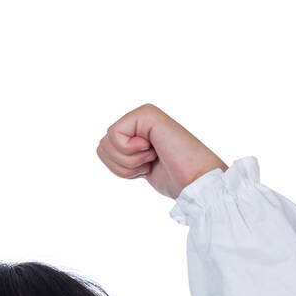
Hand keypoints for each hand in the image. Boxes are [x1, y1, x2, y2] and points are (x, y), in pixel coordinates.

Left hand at [97, 104, 226, 201]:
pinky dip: (129, 152)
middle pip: (102, 146)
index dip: (120, 169)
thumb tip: (99, 146)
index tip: (145, 169)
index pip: (103, 150)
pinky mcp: (147, 114)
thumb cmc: (174, 179)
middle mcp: (140, 120)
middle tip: (148, 164)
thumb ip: (121, 155)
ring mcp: (144, 115)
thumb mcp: (138, 168)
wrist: (196, 181)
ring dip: (128, 162)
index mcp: (138, 132)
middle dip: (122, 166)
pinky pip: (114, 135)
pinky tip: (152, 150)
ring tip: (151, 158)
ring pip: (106, 142)